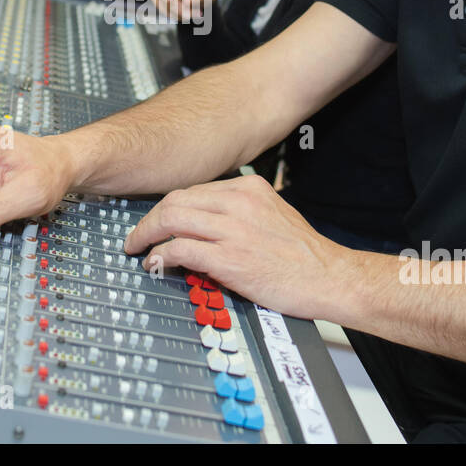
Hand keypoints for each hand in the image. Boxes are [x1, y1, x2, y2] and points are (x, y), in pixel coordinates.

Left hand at [122, 174, 354, 318]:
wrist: (330, 277)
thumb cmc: (304, 254)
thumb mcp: (272, 215)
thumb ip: (239, 212)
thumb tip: (204, 222)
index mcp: (248, 189)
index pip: (192, 191)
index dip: (166, 207)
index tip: (155, 221)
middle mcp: (239, 203)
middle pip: (175, 200)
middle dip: (148, 219)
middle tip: (136, 236)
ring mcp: (233, 229)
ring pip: (172, 219)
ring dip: (146, 235)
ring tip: (137, 248)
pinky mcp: (230, 258)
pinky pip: (181, 249)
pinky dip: (161, 255)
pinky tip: (156, 263)